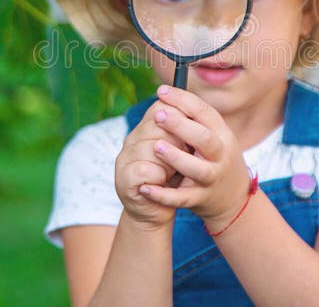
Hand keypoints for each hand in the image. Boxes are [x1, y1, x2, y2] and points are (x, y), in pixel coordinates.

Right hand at [114, 100, 190, 228]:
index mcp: (147, 128)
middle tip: (188, 154)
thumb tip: (195, 113)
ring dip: (171, 160)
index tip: (194, 130)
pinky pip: (144, 170)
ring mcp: (125, 158)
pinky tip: (162, 182)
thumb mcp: (179, 152)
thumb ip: (184, 133)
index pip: (161, 107)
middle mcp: (133, 139)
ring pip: (153, 146)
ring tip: (174, 172)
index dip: (181, 116)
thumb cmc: (172, 179)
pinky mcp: (124, 179)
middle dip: (180, 140)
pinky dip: (159, 177)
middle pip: (158, 124)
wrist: (154, 211)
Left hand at [137, 85, 252, 229]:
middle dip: (181, 126)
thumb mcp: (215, 137)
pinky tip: (144, 187)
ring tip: (156, 146)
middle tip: (158, 114)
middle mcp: (220, 156)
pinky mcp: (200, 199)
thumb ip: (195, 120)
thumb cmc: (215, 159)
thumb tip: (166, 95)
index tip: (161, 91)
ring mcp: (211, 179)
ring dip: (176, 157)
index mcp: (222, 135)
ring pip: (196, 169)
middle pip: (204, 138)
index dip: (183, 100)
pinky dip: (162, 195)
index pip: (205, 113)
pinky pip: (181, 198)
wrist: (233, 199)